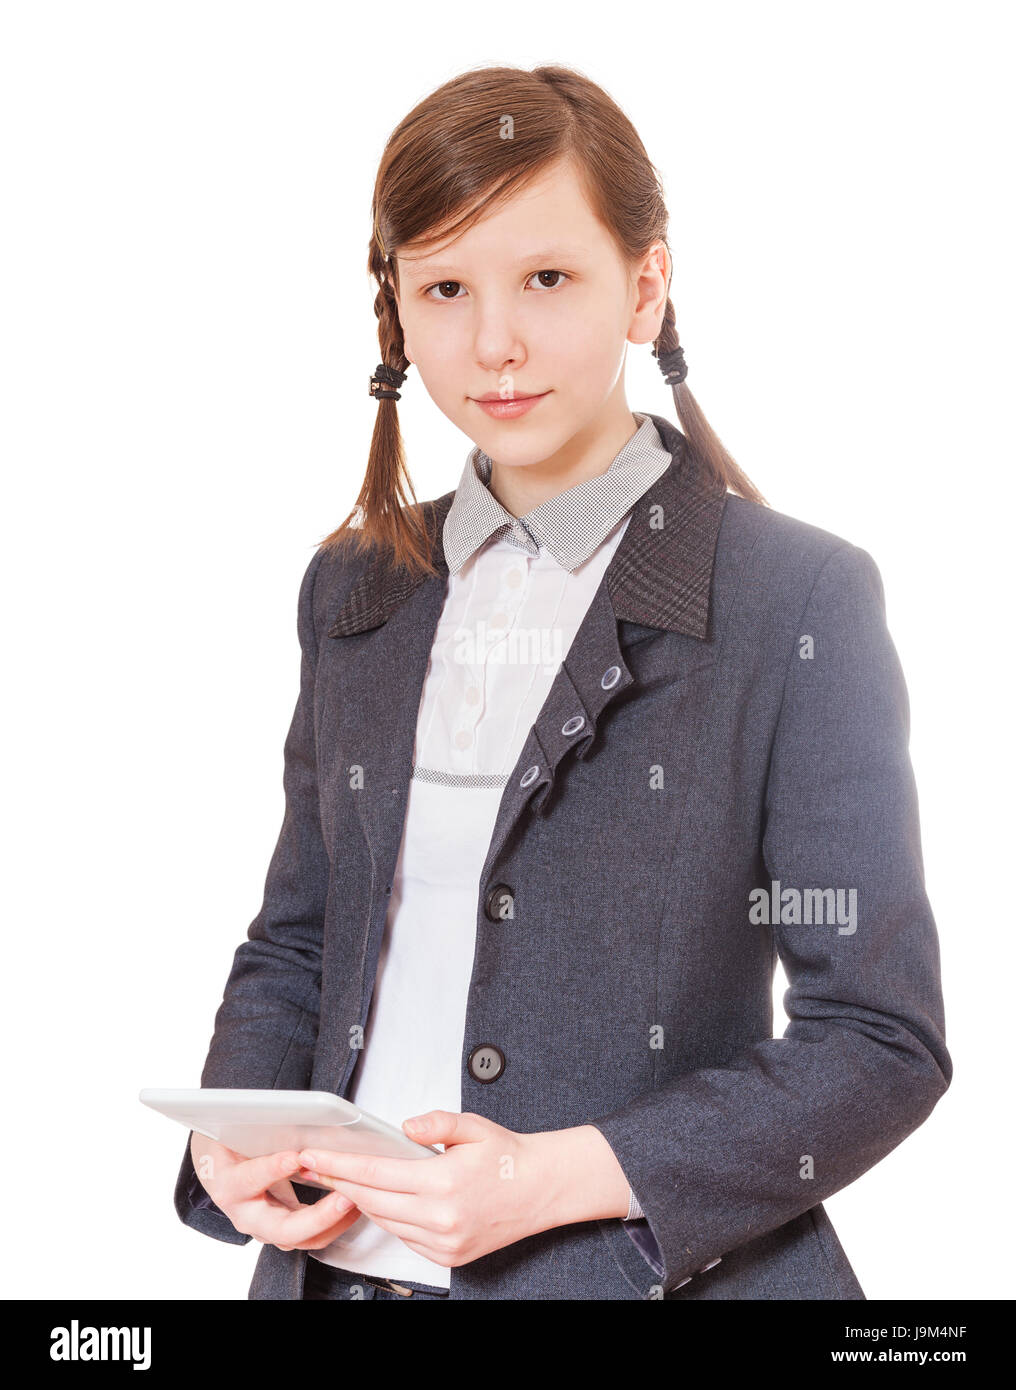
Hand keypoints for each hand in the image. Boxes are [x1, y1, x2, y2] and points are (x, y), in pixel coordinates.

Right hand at [188, 1131, 362, 1251]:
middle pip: (282, 1229)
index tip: (296, 1157)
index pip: (248, 1181)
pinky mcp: (280, 1230)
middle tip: (344, 1197)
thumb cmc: (227, 1145)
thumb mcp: (237, 1132)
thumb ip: (261, 1129)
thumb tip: (294, 1113)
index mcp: (229, 1185)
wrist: (216, 1167)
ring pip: (301, 1239)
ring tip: (356, 1199)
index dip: (272, 1170)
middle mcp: (245, 1214)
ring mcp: (264, 1228)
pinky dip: (334, 1223)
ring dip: (333, 1222)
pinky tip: (353, 1203)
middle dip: (318, 1216)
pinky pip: (310, 1236)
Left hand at [293, 1111, 560, 1268]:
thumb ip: (437, 1122)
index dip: (339, 1165)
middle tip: (318, 1167)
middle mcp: (441, 1218)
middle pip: (373, 1201)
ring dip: (364, 1202)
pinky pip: (405, 1237)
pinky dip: (391, 1218)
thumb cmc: (508, 1157)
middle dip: (341, 1183)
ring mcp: (444, 1242)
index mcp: (443, 1183)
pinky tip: (387, 1201)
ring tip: (348, 1181)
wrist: (542, 1189)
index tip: (315, 1158)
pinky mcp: (448, 1256)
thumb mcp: (474, 1126)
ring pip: (386, 1222)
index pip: (375, 1174)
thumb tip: (405, 1127)